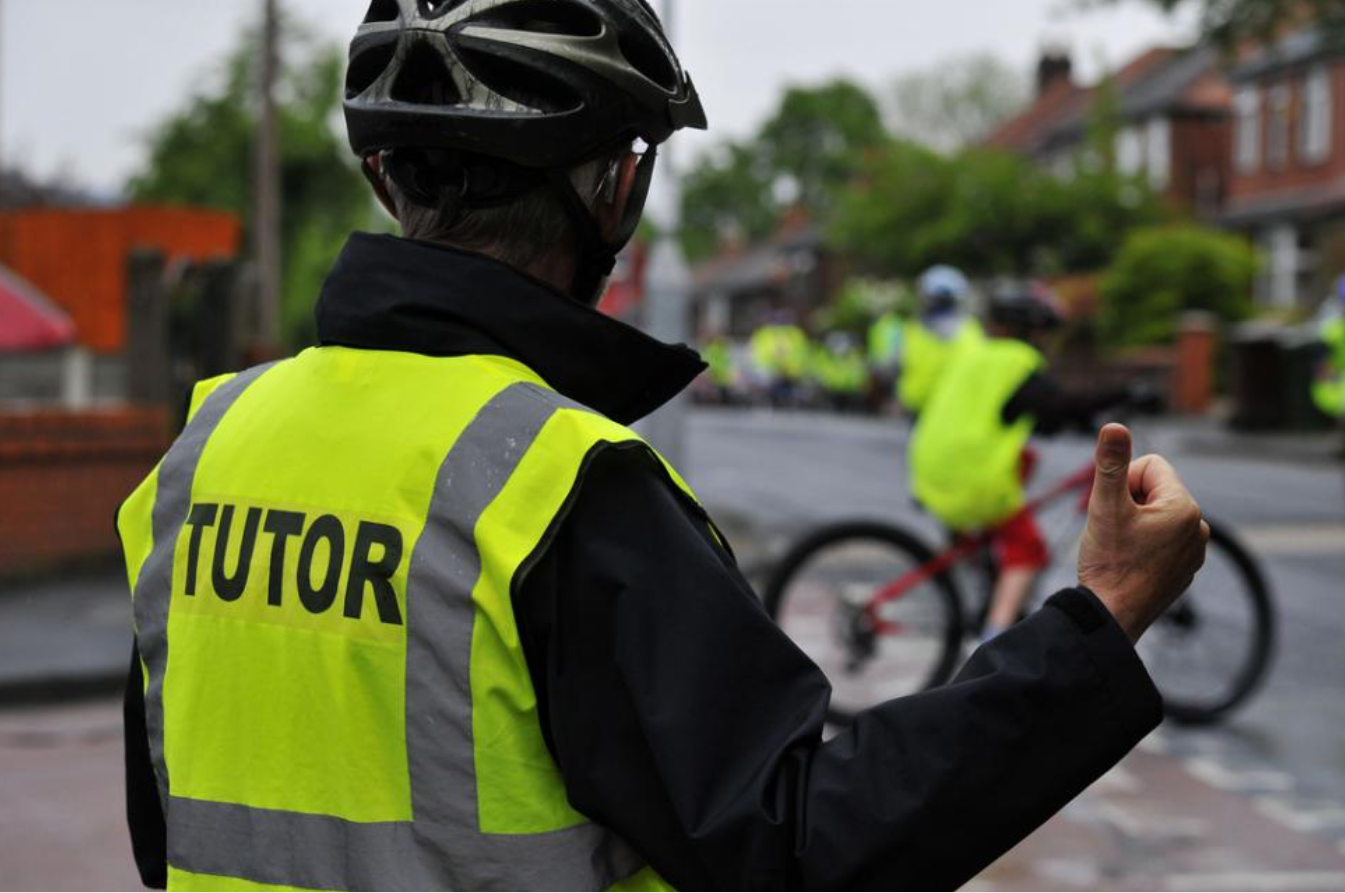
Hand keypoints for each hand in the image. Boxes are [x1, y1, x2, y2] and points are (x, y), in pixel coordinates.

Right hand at [1078, 424, 1209, 643]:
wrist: (1111, 617)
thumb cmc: (1108, 563)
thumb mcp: (1104, 507)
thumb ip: (1111, 464)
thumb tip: (1115, 426)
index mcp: (1184, 507)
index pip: (1150, 465)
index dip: (1122, 482)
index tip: (1112, 510)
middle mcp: (1197, 528)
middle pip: (1153, 490)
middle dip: (1127, 502)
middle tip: (1113, 531)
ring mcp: (1193, 551)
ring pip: (1155, 515)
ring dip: (1134, 522)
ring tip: (1120, 548)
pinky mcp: (1184, 569)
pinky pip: (1162, 539)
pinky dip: (1143, 543)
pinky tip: (1129, 563)